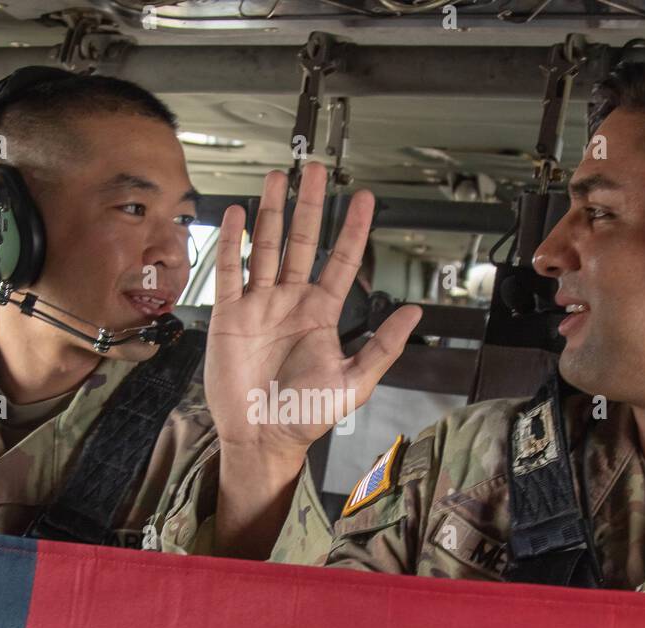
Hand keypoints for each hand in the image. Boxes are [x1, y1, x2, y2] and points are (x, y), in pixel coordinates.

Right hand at [205, 161, 420, 465]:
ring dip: (272, 212)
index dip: (354, 229)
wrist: (263, 437)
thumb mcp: (354, 382)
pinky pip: (231, 271)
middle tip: (316, 171)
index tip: (365, 199)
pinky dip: (233, 242)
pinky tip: (237, 214)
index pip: (341, 261)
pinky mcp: (230, 316)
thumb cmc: (307, 416)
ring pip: (267, 247)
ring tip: (277, 178)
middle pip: (303, 242)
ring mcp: (260, 305)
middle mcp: (291, 302)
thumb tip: (414, 312)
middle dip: (311, 205)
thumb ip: (383, 346)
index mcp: (322, 314)